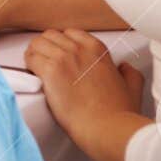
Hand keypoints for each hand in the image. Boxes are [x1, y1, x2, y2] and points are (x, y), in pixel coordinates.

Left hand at [25, 28, 146, 149]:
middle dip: (45, 47)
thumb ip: (129, 73)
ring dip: (34, 54)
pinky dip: (28, 64)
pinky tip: (33, 74)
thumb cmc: (119, 113)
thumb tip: (125, 66)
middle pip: (51, 35)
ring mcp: (64, 58)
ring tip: (35, 67)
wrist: (107, 128)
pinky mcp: (50, 71)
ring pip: (37, 43)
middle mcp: (79, 50)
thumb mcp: (132, 87)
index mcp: (97, 50)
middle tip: (44, 61)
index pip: (70, 33)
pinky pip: (30, 58)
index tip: (59, 55)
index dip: (62, 44)